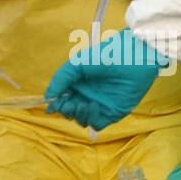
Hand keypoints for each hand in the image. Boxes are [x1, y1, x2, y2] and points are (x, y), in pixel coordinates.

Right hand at [45, 29, 166, 128]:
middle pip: (69, 112)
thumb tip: (47, 97)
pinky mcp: (111, 114)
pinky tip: (92, 105)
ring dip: (76, 115)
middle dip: (65, 110)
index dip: (55, 104)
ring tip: (80, 103)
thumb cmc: (106, 55)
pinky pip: (96, 123)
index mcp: (77, 84)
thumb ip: (60, 79)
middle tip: (68, 103)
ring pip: (80, 120)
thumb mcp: (77, 64)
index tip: (52, 103)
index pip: (61, 100)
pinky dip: (90, 118)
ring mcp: (99, 106)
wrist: (133, 57)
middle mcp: (86, 96)